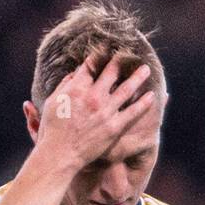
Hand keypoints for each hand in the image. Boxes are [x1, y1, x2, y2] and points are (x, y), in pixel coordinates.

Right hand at [35, 52, 156, 171]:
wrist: (60, 155)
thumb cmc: (52, 130)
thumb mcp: (52, 102)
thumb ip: (64, 85)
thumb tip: (75, 73)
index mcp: (77, 88)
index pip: (91, 65)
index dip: (100, 55)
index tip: (107, 49)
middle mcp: (93, 96)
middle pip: (112, 71)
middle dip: (121, 60)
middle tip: (130, 54)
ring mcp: (106, 112)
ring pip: (127, 88)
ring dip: (138, 77)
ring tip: (146, 69)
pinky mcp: (114, 127)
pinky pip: (133, 112)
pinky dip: (144, 103)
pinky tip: (152, 96)